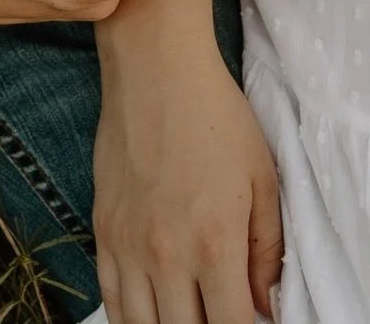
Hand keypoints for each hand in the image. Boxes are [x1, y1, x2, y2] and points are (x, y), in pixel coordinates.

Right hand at [96, 41, 283, 323]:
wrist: (156, 71)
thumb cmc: (217, 117)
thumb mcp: (263, 179)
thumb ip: (267, 250)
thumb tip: (265, 303)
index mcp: (215, 242)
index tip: (251, 323)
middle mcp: (166, 254)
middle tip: (220, 314)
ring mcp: (128, 246)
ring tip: (188, 316)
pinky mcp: (103, 231)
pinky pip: (110, 297)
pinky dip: (130, 317)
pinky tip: (150, 315)